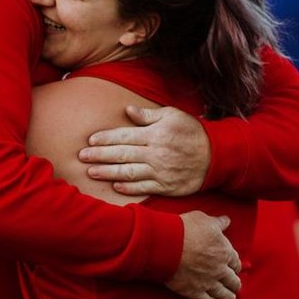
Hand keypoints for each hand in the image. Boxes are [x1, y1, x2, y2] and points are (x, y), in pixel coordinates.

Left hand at [79, 105, 211, 197]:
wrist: (217, 156)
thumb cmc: (193, 132)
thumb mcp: (173, 115)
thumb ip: (148, 115)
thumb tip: (127, 110)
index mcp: (155, 134)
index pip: (124, 136)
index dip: (106, 139)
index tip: (90, 141)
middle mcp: (156, 153)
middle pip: (122, 154)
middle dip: (100, 155)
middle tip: (81, 157)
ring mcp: (161, 171)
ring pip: (129, 173)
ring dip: (108, 173)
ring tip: (92, 172)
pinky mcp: (166, 186)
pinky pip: (144, 188)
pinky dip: (129, 188)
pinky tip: (115, 186)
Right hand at [165, 211, 240, 298]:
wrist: (166, 245)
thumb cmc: (185, 229)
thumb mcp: (204, 220)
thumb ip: (218, 223)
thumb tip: (227, 220)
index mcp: (225, 252)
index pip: (236, 262)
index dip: (236, 265)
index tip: (234, 268)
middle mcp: (219, 269)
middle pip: (233, 280)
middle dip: (235, 283)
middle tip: (236, 286)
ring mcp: (207, 282)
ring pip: (223, 294)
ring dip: (228, 296)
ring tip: (230, 298)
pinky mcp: (193, 292)